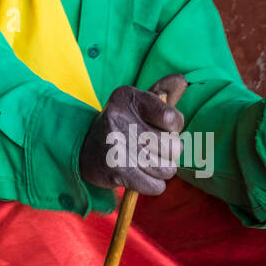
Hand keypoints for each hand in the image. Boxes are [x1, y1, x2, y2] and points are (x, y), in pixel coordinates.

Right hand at [80, 73, 188, 194]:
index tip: (162, 127)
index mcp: (127, 97)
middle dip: (169, 153)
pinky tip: (140, 175)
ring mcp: (118, 145)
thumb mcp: (136, 102)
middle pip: (173, 147)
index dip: (173, 128)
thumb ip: (161, 92)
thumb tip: (182, 80)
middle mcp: (121, 118)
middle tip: (153, 149)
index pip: (172, 119)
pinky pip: (155, 186)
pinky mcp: (116, 170)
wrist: (82, 149)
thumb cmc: (121, 125)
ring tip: (146, 162)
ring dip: (161, 170)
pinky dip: (152, 184)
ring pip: (167, 169)